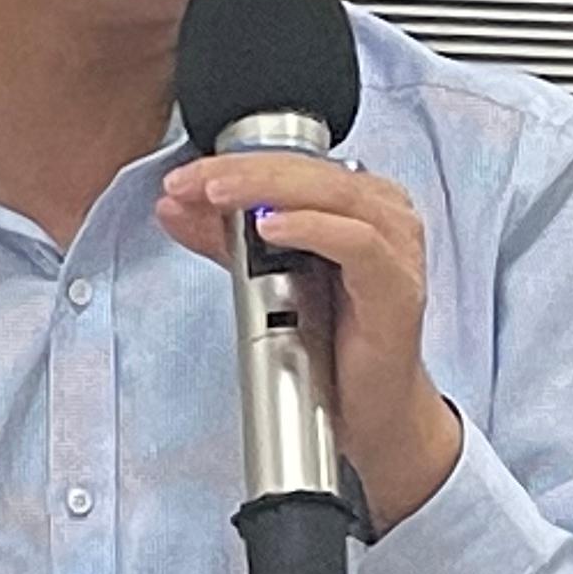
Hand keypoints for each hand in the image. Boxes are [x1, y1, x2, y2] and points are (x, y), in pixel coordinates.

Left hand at [154, 153, 463, 531]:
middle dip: (241, 172)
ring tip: (218, 194)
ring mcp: (397, 248)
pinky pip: (357, 242)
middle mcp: (385, 214)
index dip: (234, 162)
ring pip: (333, 194)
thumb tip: (174, 206)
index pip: (292, 163)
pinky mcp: (398, 287)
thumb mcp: (269, 278)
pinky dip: (311, 229)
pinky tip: (270, 227)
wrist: (372, 411)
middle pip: (309, 172)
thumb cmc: (336, 343)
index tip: (184, 177)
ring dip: (269, 189)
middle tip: (189, 182)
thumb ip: (225, 239)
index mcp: (359, 201)